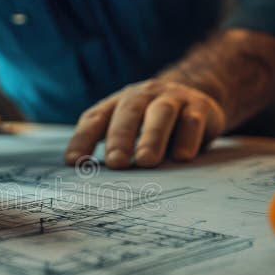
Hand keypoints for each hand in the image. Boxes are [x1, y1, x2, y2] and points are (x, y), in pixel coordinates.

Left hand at [64, 80, 225, 168]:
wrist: (196, 95)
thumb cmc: (151, 122)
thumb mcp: (129, 129)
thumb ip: (111, 148)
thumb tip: (89, 179)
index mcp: (118, 104)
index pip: (95, 118)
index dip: (82, 138)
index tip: (74, 161)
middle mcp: (143, 96)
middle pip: (128, 113)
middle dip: (119, 138)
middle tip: (115, 162)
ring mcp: (172, 99)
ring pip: (160, 113)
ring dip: (152, 137)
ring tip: (145, 161)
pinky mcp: (200, 107)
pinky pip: (192, 120)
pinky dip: (187, 138)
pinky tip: (182, 157)